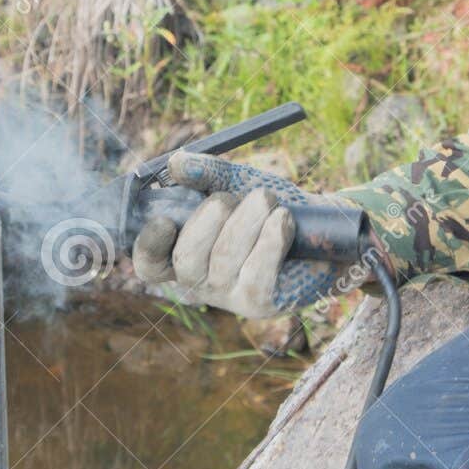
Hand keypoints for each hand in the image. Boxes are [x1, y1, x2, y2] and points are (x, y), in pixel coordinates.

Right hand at [132, 152, 341, 318]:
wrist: (319, 227)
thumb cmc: (268, 206)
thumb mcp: (234, 182)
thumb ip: (205, 173)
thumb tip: (176, 165)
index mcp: (183, 254)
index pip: (150, 264)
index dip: (149, 245)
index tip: (164, 219)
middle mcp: (200, 283)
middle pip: (185, 259)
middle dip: (209, 218)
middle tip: (230, 196)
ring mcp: (229, 297)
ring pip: (225, 258)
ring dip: (249, 217)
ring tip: (268, 199)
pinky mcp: (260, 303)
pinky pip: (257, 271)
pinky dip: (271, 238)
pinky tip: (284, 219)